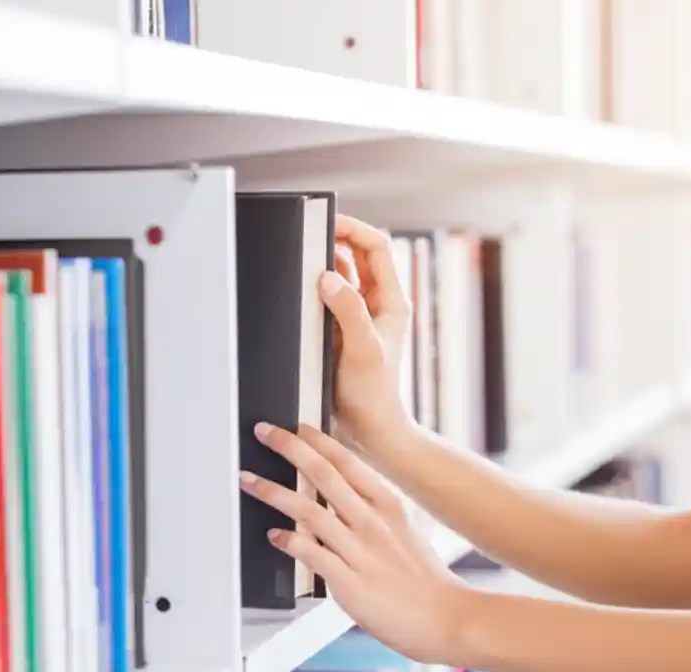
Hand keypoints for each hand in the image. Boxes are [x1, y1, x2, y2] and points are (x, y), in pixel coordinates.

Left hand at [240, 422, 478, 665]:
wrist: (445, 618)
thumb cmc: (422, 578)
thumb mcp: (403, 529)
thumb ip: (371, 510)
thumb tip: (337, 493)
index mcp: (387, 504)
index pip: (346, 461)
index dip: (315, 440)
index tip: (293, 426)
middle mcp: (372, 522)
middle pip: (323, 474)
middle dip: (288, 448)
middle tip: (264, 432)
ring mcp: (360, 551)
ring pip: (309, 510)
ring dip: (273, 491)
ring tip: (249, 480)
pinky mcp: (349, 582)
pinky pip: (311, 555)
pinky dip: (288, 541)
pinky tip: (272, 534)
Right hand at [322, 215, 414, 459]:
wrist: (370, 430)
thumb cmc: (376, 395)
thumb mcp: (363, 348)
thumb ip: (348, 310)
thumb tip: (328, 276)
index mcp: (392, 300)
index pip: (376, 246)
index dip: (353, 228)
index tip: (327, 222)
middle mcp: (377, 304)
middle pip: (357, 254)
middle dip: (334, 240)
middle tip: (307, 236)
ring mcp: (358, 316)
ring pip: (339, 275)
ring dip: (321, 265)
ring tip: (300, 261)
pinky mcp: (340, 331)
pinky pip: (326, 299)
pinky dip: (312, 290)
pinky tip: (298, 293)